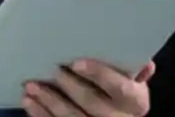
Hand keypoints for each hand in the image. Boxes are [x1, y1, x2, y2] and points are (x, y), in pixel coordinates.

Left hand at [22, 60, 154, 116]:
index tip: (77, 62)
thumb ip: (132, 71)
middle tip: (51, 69)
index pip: (120, 88)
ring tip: (30, 86)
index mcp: (136, 103)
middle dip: (69, 86)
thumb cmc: (120, 93)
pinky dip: (41, 114)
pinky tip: (29, 102)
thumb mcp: (131, 83)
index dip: (99, 74)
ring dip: (49, 101)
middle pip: (92, 103)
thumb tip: (146, 63)